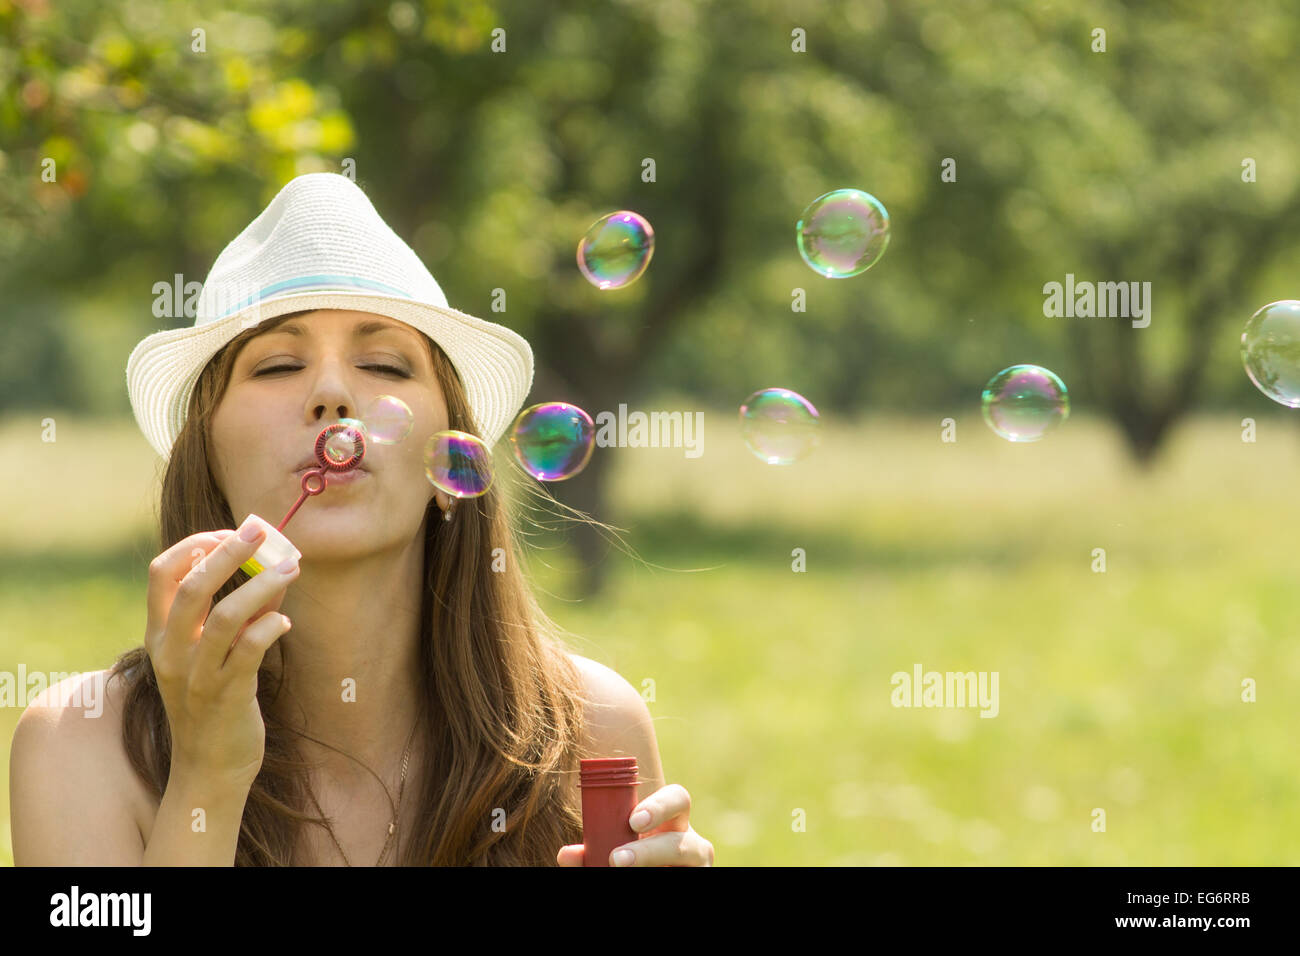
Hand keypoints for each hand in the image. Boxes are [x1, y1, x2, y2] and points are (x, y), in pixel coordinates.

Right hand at [144, 518, 299, 785]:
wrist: (208, 768)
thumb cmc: (215, 701)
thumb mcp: (215, 652)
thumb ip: (240, 612)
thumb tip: (277, 568)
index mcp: (160, 634)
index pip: (162, 573)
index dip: (195, 544)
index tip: (230, 532)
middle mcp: (170, 652)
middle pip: (192, 587)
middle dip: (228, 552)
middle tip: (261, 530)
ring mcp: (196, 675)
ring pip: (225, 616)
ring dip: (262, 585)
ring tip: (292, 568)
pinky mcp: (226, 695)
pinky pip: (248, 651)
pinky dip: (270, 627)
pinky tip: (285, 620)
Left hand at [557, 783, 714, 866]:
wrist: (648, 871)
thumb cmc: (633, 858)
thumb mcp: (615, 849)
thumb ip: (592, 850)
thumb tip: (566, 854)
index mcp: (672, 822)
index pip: (677, 799)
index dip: (659, 806)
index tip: (633, 820)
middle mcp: (692, 844)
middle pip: (681, 842)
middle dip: (649, 851)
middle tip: (616, 860)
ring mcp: (697, 868)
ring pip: (684, 864)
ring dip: (651, 865)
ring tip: (618, 869)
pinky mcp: (697, 881)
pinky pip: (679, 881)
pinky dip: (653, 878)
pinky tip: (637, 881)